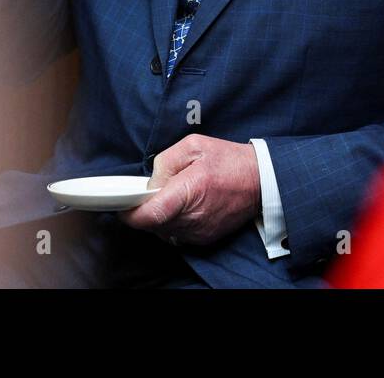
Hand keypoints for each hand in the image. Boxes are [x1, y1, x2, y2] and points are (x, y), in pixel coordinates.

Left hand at [118, 135, 261, 246]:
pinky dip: (173, 221)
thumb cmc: (228, 160)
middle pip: (152, 224)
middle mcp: (193, 218)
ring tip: (172, 195)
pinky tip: (182, 205)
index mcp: (189, 192)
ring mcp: (199, 231)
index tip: (122, 206)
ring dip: (159, 216)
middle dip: (145, 209)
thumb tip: (150, 183)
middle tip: (152, 191)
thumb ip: (164, 162)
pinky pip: (177, 233)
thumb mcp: (193, 145)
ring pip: (163, 230)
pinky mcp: (204, 238)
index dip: (130, 213)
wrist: (260, 181)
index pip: (150, 215)